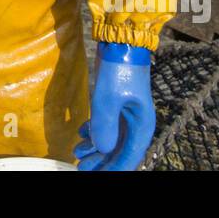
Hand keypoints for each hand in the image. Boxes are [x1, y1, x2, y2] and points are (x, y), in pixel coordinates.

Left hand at [74, 42, 155, 170]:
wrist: (121, 41)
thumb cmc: (119, 69)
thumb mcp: (108, 98)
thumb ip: (105, 126)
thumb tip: (101, 148)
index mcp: (141, 126)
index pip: (129, 157)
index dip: (113, 169)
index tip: (95, 176)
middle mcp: (136, 123)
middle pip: (120, 151)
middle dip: (101, 162)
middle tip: (81, 168)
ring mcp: (127, 113)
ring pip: (112, 139)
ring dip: (95, 147)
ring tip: (77, 152)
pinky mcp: (117, 103)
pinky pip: (108, 125)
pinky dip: (94, 131)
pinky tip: (82, 133)